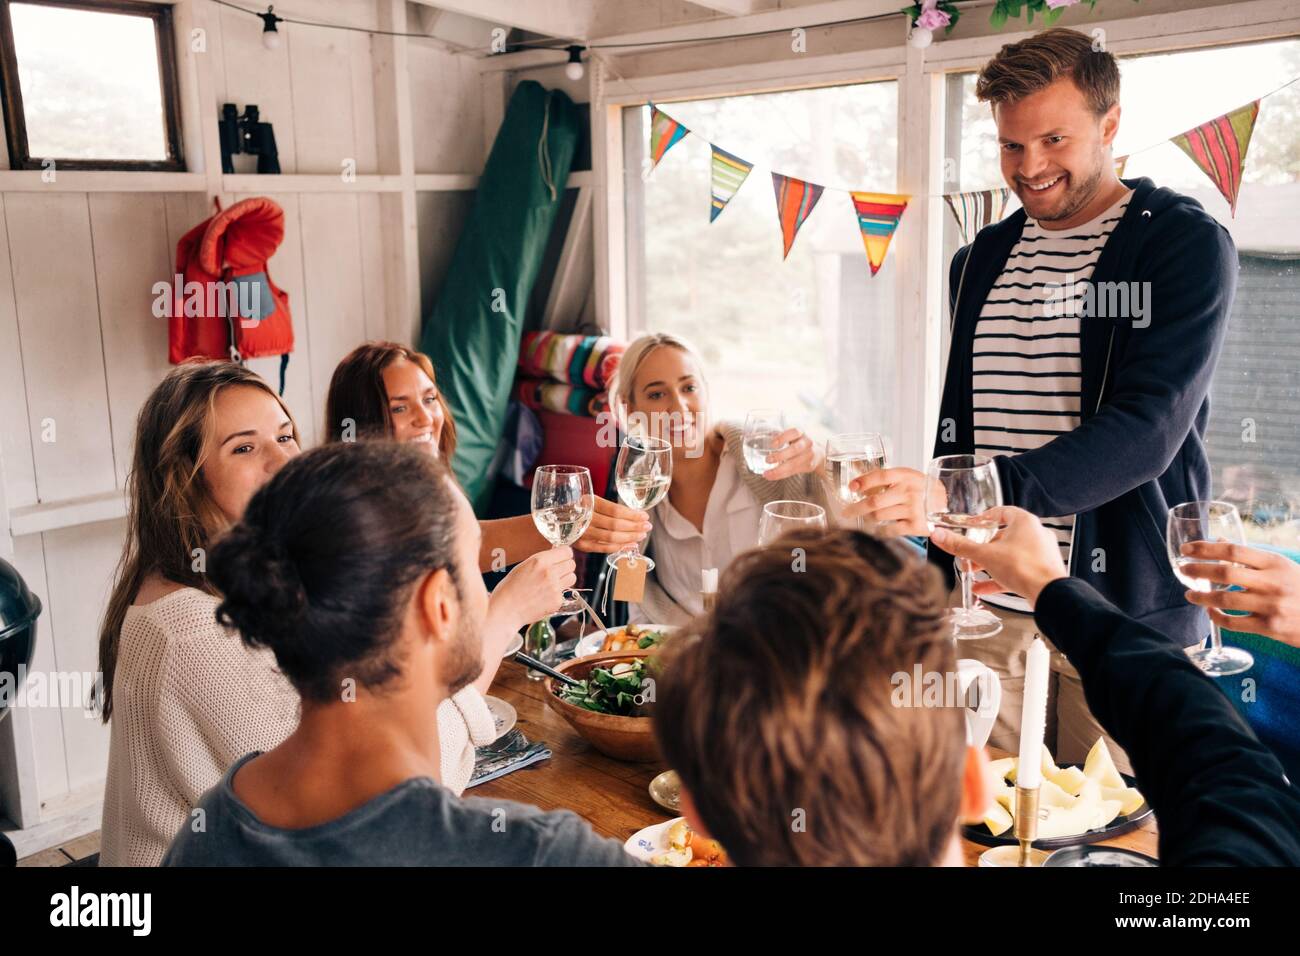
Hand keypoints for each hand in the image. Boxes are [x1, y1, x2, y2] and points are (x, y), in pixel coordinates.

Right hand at [488, 546, 576, 633]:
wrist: (505, 610)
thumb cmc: (509, 588)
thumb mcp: (523, 566)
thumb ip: (541, 561)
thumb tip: (556, 557)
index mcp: (540, 560)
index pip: (567, 551)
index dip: (564, 554)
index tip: (561, 558)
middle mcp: (550, 572)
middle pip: (572, 564)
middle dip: (565, 567)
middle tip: (557, 572)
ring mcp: (555, 588)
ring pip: (572, 578)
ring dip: (565, 580)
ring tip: (551, 584)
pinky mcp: (557, 601)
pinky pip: (564, 593)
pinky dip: (557, 595)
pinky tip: (544, 597)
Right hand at [573, 498, 650, 553]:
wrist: (557, 520)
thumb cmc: (580, 509)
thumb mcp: (592, 501)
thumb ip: (610, 508)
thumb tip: (636, 515)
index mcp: (589, 502)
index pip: (615, 510)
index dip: (632, 514)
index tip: (645, 516)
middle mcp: (585, 517)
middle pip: (615, 525)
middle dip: (635, 526)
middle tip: (647, 526)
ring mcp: (582, 533)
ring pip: (611, 538)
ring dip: (630, 538)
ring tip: (641, 535)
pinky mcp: (582, 545)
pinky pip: (604, 548)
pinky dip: (620, 548)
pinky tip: (630, 545)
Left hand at [763, 428, 821, 480]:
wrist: (818, 453)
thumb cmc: (799, 443)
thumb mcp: (793, 437)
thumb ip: (781, 438)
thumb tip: (757, 441)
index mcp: (801, 433)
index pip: (794, 432)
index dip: (782, 437)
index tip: (772, 444)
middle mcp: (807, 443)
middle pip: (795, 449)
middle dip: (780, 456)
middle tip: (767, 460)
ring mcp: (809, 455)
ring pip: (794, 464)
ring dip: (779, 470)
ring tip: (767, 473)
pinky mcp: (808, 466)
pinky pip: (793, 472)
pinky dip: (781, 475)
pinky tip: (771, 476)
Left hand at [843, 467, 943, 536]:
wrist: (948, 503)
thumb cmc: (923, 489)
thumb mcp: (909, 476)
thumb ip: (888, 479)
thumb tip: (859, 483)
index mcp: (905, 476)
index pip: (880, 476)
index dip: (863, 481)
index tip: (851, 487)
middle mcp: (908, 492)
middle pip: (874, 501)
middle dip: (855, 508)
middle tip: (846, 513)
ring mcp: (913, 510)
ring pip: (879, 516)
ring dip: (869, 518)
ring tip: (868, 517)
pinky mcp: (916, 526)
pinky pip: (889, 530)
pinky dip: (880, 531)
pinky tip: (879, 529)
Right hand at [929, 506, 1066, 607]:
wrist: (1050, 594)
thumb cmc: (1025, 568)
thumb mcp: (985, 555)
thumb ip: (960, 546)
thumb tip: (939, 535)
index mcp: (1025, 522)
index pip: (1002, 512)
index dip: (985, 518)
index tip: (973, 525)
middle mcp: (1035, 535)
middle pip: (1003, 537)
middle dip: (983, 549)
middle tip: (969, 556)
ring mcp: (1040, 554)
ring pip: (1009, 556)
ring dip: (989, 565)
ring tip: (973, 573)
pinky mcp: (1041, 571)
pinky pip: (1017, 571)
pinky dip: (1000, 578)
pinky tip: (983, 589)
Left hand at [1179, 541, 1299, 647]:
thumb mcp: (1282, 567)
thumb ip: (1252, 558)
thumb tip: (1219, 541)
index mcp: (1275, 563)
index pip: (1234, 550)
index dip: (1206, 548)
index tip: (1187, 549)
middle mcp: (1273, 582)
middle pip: (1225, 573)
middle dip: (1197, 570)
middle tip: (1183, 569)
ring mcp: (1271, 606)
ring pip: (1225, 600)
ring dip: (1202, 597)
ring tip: (1190, 594)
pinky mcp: (1270, 627)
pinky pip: (1233, 623)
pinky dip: (1216, 617)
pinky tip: (1211, 612)